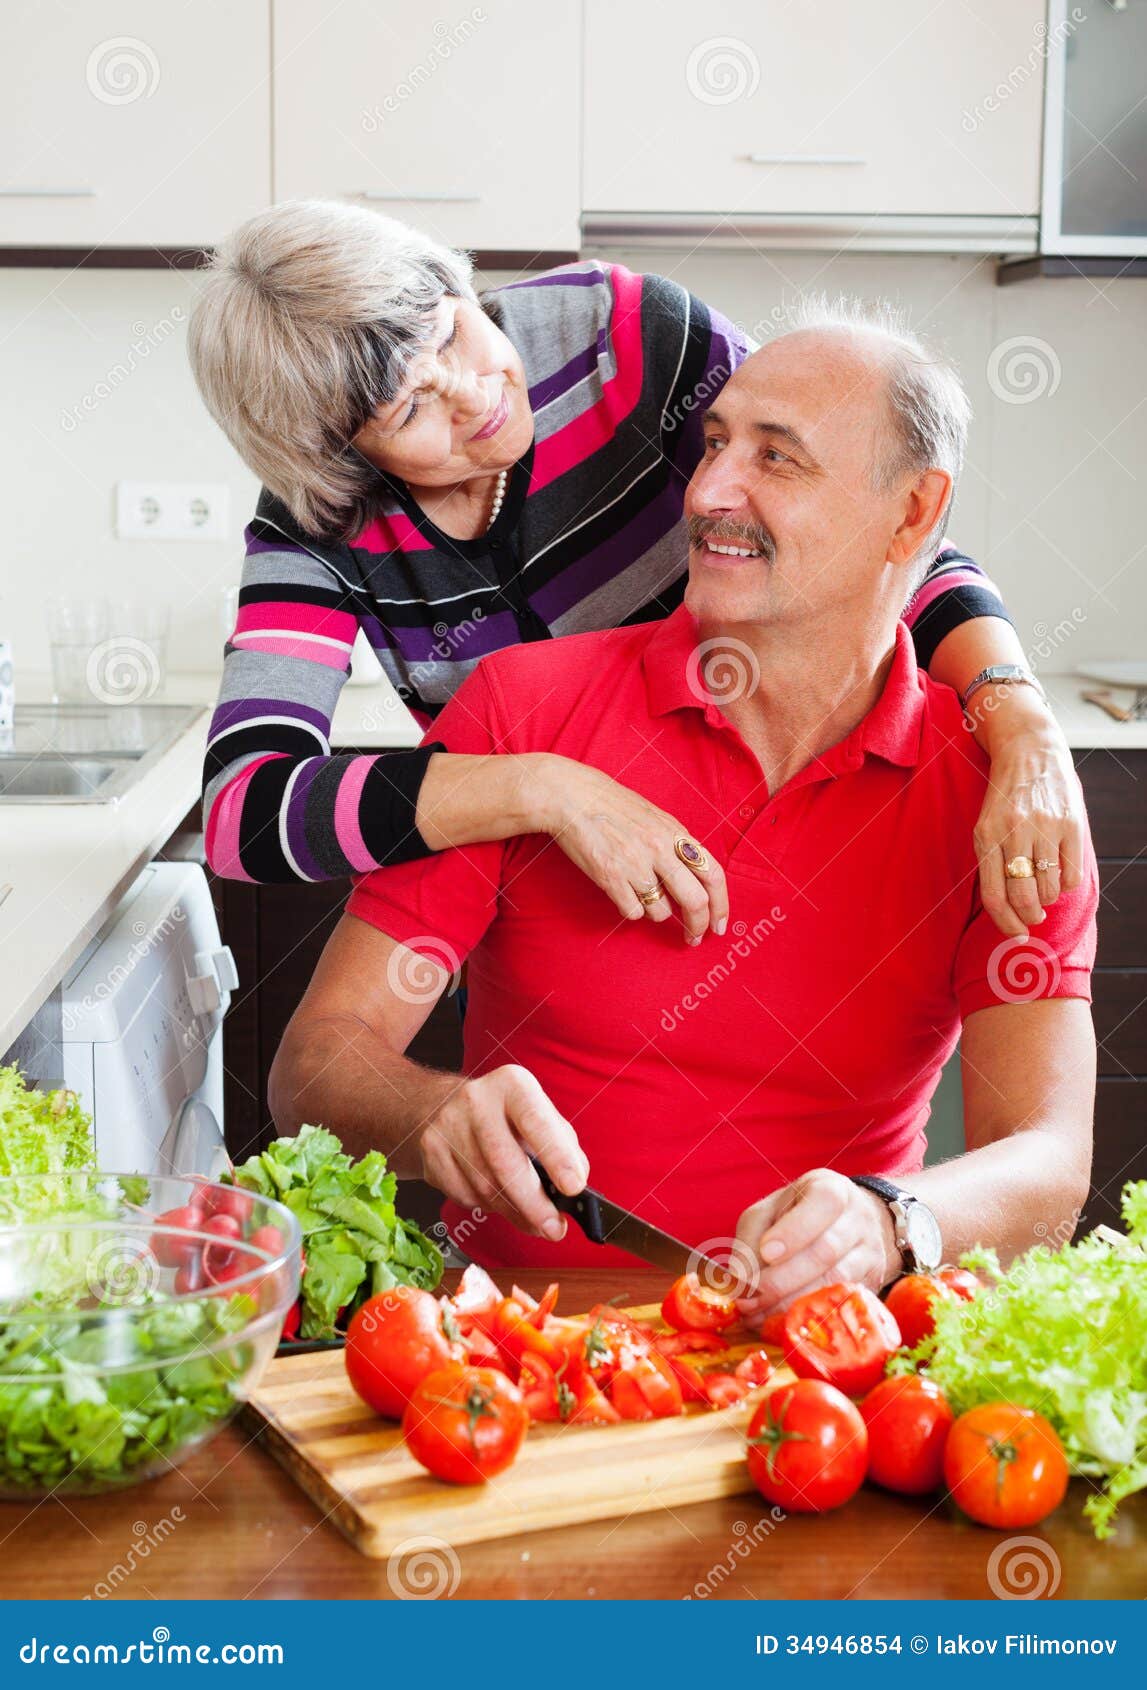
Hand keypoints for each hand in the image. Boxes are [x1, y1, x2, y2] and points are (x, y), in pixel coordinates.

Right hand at [417, 1063, 589, 1239]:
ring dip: (516, 1213)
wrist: (447, 1107)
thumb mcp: (540, 1115)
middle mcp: (477, 1101)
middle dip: (534, 1204)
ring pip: (485, 1187)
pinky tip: (501, 1202)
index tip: (574, 1187)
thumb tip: (575, 1188)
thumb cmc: (506, 1116)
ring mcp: (448, 1126)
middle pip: (505, 1162)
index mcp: (512, 1085)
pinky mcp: (432, 1153)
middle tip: (554, 1227)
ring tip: (535, 1222)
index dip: (556, 1156)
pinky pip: (465, 1196)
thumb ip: (563, 1147)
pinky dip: (490, 1208)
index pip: (535, 1121)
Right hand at [534, 754, 729, 944]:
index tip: (719, 924)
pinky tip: (622, 892)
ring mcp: (635, 865)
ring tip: (641, 893)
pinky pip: (633, 912)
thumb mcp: (655, 817)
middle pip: (695, 901)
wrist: (571, 796)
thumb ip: (676, 845)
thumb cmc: (612, 805)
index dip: (722, 905)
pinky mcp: (610, 878)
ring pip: (661, 912)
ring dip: (656, 911)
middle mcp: (660, 850)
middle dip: (698, 926)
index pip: (714, 874)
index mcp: (675, 833)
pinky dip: (630, 908)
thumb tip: (696, 877)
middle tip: (693, 938)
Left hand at [732, 1168, 899, 1327]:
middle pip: (825, 1251)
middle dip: (782, 1280)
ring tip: (759, 1316)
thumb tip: (738, 1280)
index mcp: (831, 1190)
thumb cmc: (799, 1216)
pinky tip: (781, 1322)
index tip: (767, 1252)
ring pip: (836, 1282)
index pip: (822, 1204)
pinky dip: (808, 1315)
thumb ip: (751, 1240)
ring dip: (792, 1303)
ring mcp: (870, 1253)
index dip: (794, 1231)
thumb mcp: (770, 1213)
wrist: (851, 1226)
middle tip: (749, 1299)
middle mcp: (858, 1219)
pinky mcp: (872, 1283)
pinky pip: (842, 1302)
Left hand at [969, 696, 1085, 937]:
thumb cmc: (1005, 798)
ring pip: (1048, 890)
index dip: (1005, 924)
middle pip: (1023, 898)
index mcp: (986, 836)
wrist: (1030, 752)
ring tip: (1043, 887)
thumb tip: (1006, 912)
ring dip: (1047, 899)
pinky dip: (1065, 884)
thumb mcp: (986, 825)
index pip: (994, 897)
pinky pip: (1070, 876)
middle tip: (1032, 918)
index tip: (1015, 936)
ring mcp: (1044, 827)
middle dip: (1028, 918)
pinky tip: (1058, 872)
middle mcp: (1013, 832)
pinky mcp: (1070, 823)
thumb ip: (991, 863)